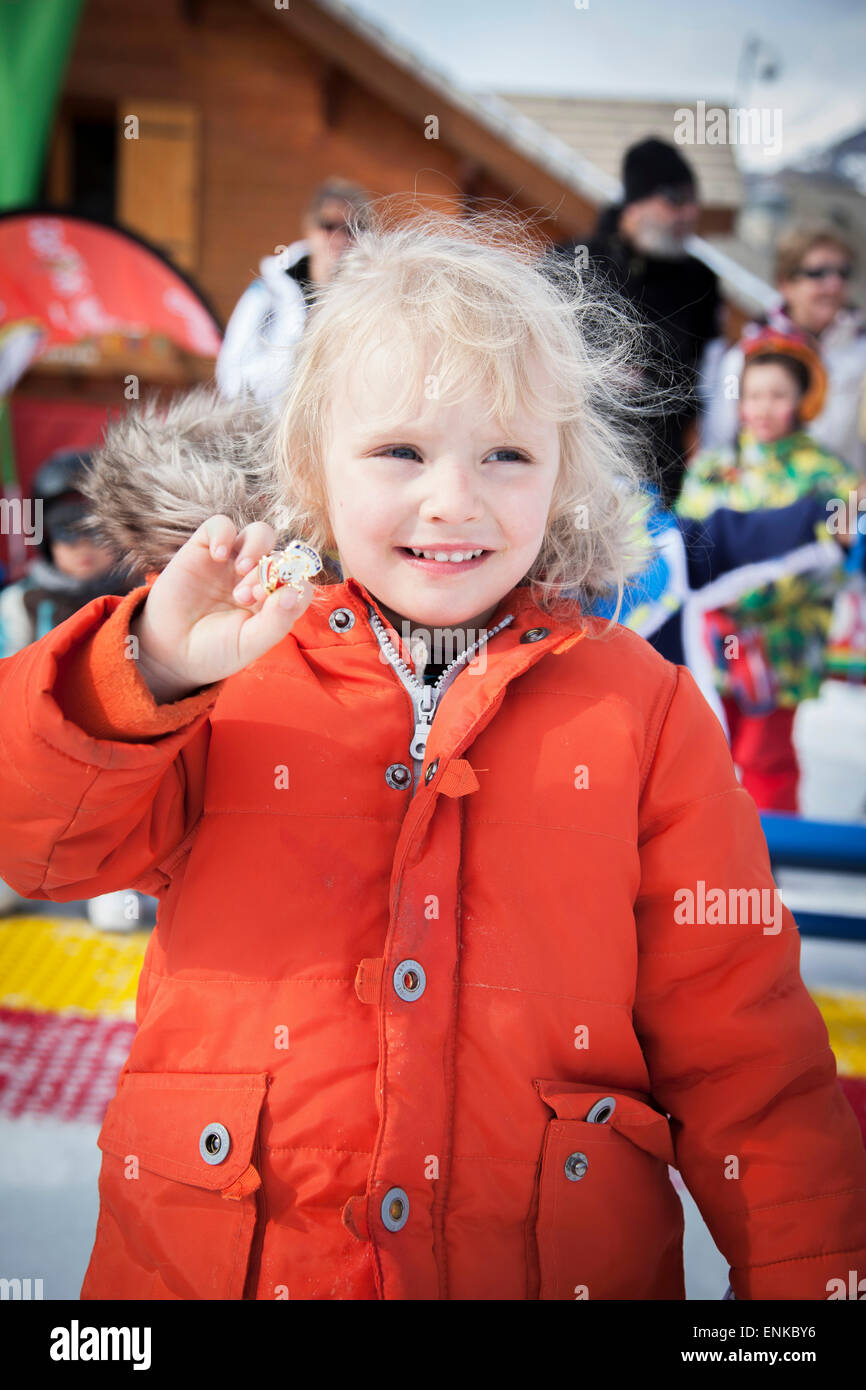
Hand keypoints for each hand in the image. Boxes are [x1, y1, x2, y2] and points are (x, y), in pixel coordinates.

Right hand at [128, 516, 316, 701]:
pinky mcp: (204, 549)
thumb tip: (294, 592)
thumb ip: (276, 621)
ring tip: (240, 571)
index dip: (293, 583)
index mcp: (273, 600)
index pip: (299, 579)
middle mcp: (256, 577)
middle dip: (269, 572)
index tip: (271, 604)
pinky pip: (220, 524)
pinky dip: (223, 533)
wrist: (170, 652)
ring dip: (256, 548)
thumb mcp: (249, 644)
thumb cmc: (214, 650)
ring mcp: (231, 562)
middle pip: (281, 555)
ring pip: (259, 532)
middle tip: (246, 596)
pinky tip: (217, 555)